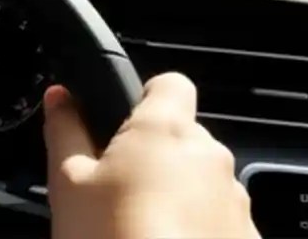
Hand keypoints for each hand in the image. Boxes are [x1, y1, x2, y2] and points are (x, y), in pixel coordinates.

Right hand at [43, 72, 259, 238]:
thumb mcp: (67, 184)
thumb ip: (65, 130)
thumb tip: (60, 98)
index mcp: (164, 130)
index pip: (169, 83)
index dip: (143, 99)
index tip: (119, 125)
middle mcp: (209, 157)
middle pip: (181, 139)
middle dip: (153, 159)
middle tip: (114, 192)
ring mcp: (233, 201)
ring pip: (200, 183)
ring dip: (176, 197)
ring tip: (136, 231)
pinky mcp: (247, 238)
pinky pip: (218, 222)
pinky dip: (195, 231)